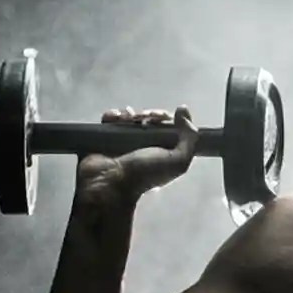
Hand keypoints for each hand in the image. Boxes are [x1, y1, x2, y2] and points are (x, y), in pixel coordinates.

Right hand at [75, 105, 198, 205]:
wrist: (111, 182)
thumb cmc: (145, 174)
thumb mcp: (177, 161)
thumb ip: (189, 138)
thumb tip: (184, 110)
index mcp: (162, 152)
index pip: (167, 128)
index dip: (165, 119)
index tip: (161, 118)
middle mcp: (143, 146)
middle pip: (148, 120)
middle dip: (148, 115)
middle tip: (143, 120)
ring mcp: (123, 142)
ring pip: (129, 118)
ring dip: (130, 114)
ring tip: (128, 119)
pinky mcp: (104, 137)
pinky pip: (110, 120)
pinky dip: (112, 115)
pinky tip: (115, 118)